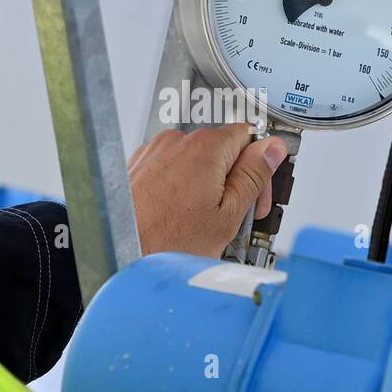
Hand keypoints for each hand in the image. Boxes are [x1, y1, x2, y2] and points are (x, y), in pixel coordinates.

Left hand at [128, 123, 288, 256]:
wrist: (119, 255)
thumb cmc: (165, 244)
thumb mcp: (227, 215)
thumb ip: (254, 176)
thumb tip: (272, 150)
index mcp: (205, 147)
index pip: (250, 135)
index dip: (260, 168)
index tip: (258, 191)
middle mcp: (177, 141)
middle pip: (223, 150)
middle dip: (234, 180)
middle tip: (235, 216)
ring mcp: (154, 152)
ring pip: (196, 161)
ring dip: (207, 186)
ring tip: (203, 222)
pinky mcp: (138, 166)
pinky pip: (171, 169)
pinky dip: (180, 189)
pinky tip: (180, 217)